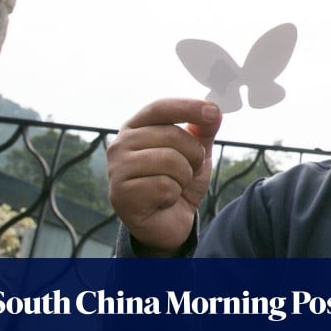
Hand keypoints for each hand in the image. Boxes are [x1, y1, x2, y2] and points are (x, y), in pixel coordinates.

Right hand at [107, 98, 220, 255]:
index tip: (213, 112)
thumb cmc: (177, 183)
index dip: (188, 107)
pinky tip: (163, 201)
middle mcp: (120, 144)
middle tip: (188, 171)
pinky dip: (173, 196)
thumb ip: (203, 131)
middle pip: (172, 135)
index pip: (160, 108)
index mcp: (136, 127)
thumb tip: (214, 111)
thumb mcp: (195, 153)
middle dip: (193, 155)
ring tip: (174, 185)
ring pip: (170, 160)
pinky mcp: (121, 194)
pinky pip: (164, 186)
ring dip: (184, 177)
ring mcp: (117, 169)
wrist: (168, 223)